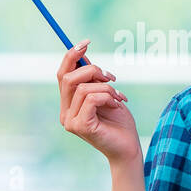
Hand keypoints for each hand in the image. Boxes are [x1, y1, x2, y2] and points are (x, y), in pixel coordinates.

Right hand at [57, 39, 140, 165]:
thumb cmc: (119, 122)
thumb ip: (93, 79)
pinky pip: (91, 98)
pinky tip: (118, 105)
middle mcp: (65, 113)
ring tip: (119, 97)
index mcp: (68, 104)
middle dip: (93, 70)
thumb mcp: (105, 94)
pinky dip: (107, 97)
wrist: (129, 148)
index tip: (87, 42)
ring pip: (83, 87)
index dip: (71, 56)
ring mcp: (70, 121)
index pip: (62, 74)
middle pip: (68, 77)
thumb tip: (83, 55)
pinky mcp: (80, 126)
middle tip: (112, 77)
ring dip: (106, 87)